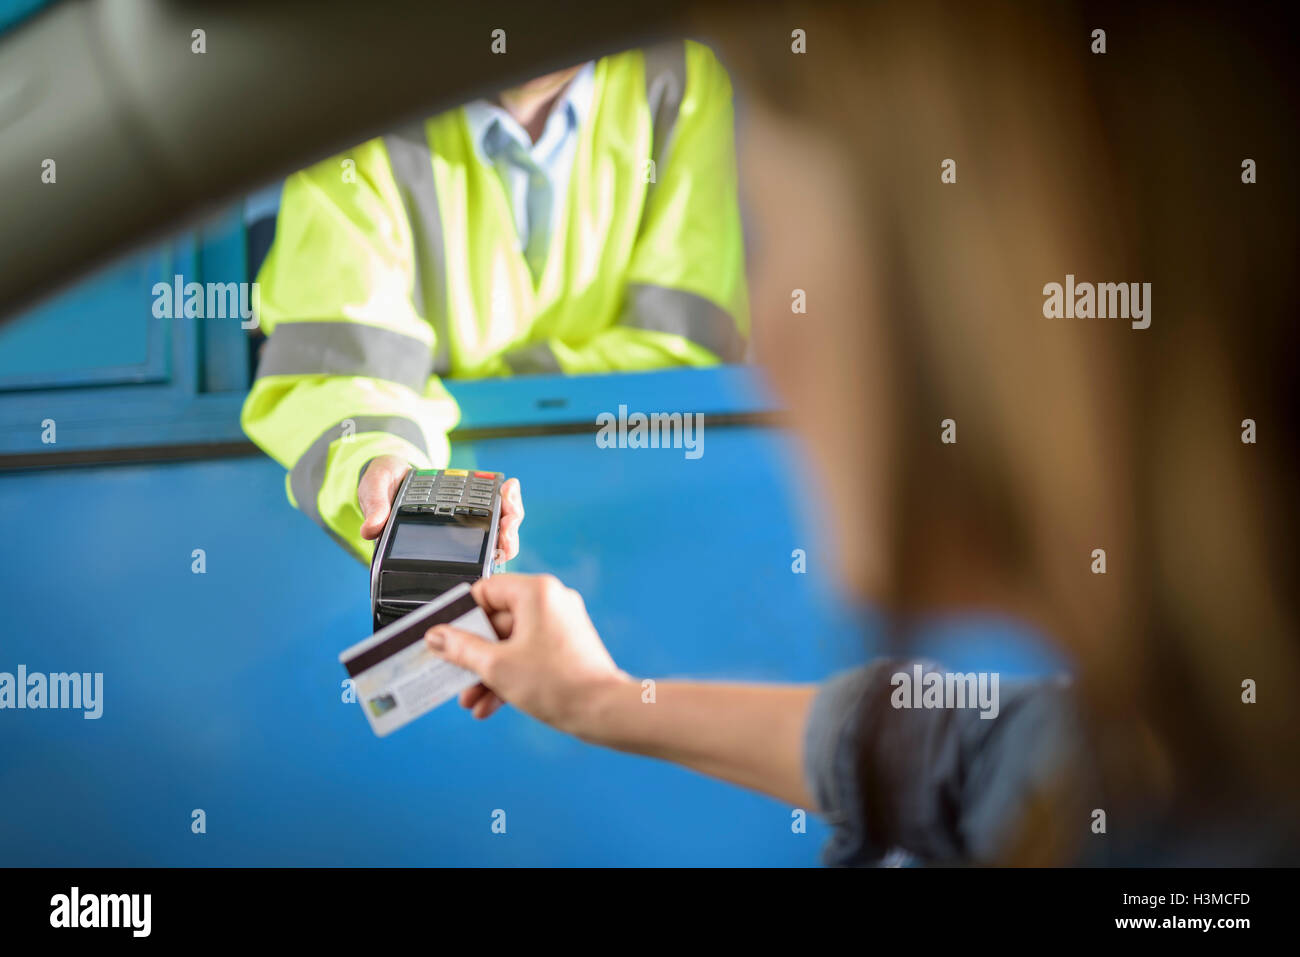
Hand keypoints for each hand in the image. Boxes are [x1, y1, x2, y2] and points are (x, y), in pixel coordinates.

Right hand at [358, 455, 524, 563]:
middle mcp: (454, 538)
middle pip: (490, 547)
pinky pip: (496, 506)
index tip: (498, 545)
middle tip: (508, 523)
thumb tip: (370, 528)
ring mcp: (466, 521)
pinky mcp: (473, 502)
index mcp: (433, 543)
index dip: (484, 556)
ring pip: (498, 529)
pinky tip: (509, 485)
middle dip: (505, 537)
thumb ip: (375, 507)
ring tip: (509, 496)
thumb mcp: (374, 491)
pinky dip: (507, 498)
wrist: (393, 466)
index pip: (463, 560)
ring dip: (510, 515)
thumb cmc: (384, 486)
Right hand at [425, 574, 630, 726]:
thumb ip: (461, 648)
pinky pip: (526, 655)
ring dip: (487, 671)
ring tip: (470, 698)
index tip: (443, 633)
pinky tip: (490, 704)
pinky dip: (508, 675)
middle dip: (472, 654)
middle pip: (496, 620)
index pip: (485, 591)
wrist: (603, 711)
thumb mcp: (496, 666)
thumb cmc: (560, 683)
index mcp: (536, 592)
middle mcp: (550, 602)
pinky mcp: (564, 647)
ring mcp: (559, 625)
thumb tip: (438, 637)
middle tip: (452, 670)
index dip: (460, 614)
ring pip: (510, 643)